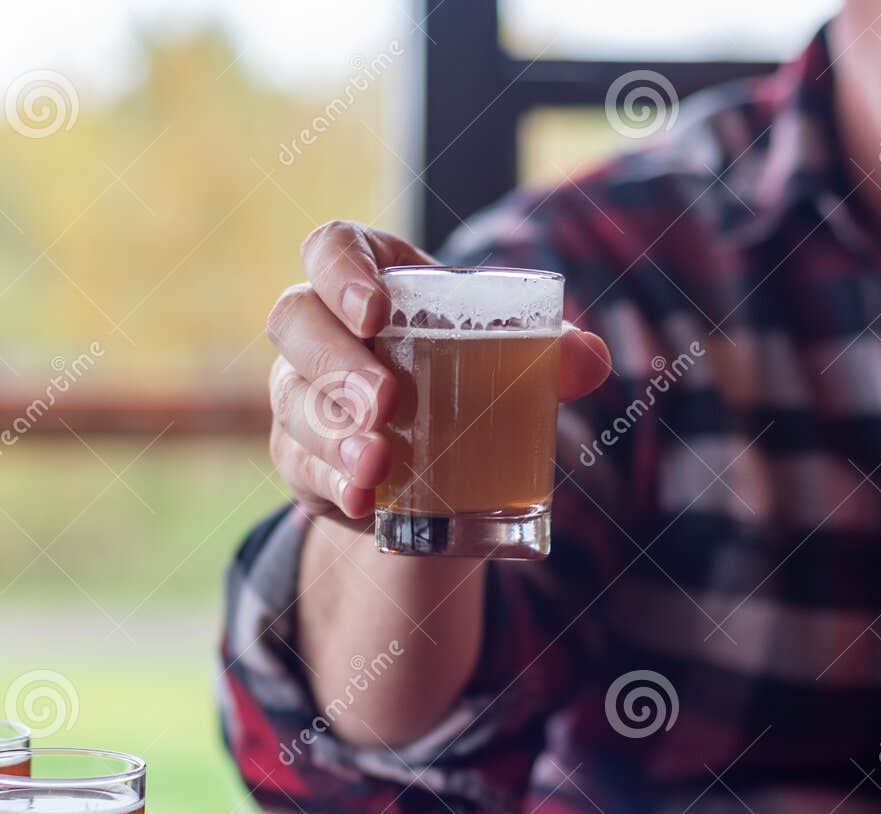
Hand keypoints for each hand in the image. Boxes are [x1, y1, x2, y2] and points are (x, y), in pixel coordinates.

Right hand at [265, 220, 613, 518]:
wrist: (443, 464)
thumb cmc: (472, 381)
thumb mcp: (510, 360)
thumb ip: (551, 355)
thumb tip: (589, 359)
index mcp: (372, 278)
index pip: (330, 247)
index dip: (340, 271)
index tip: (374, 312)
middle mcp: (321, 327)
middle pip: (295, 320)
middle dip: (334, 361)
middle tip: (383, 402)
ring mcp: (301, 391)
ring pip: (290, 398)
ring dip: (331, 432)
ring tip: (377, 463)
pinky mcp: (300, 454)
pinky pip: (299, 462)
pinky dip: (332, 481)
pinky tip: (362, 498)